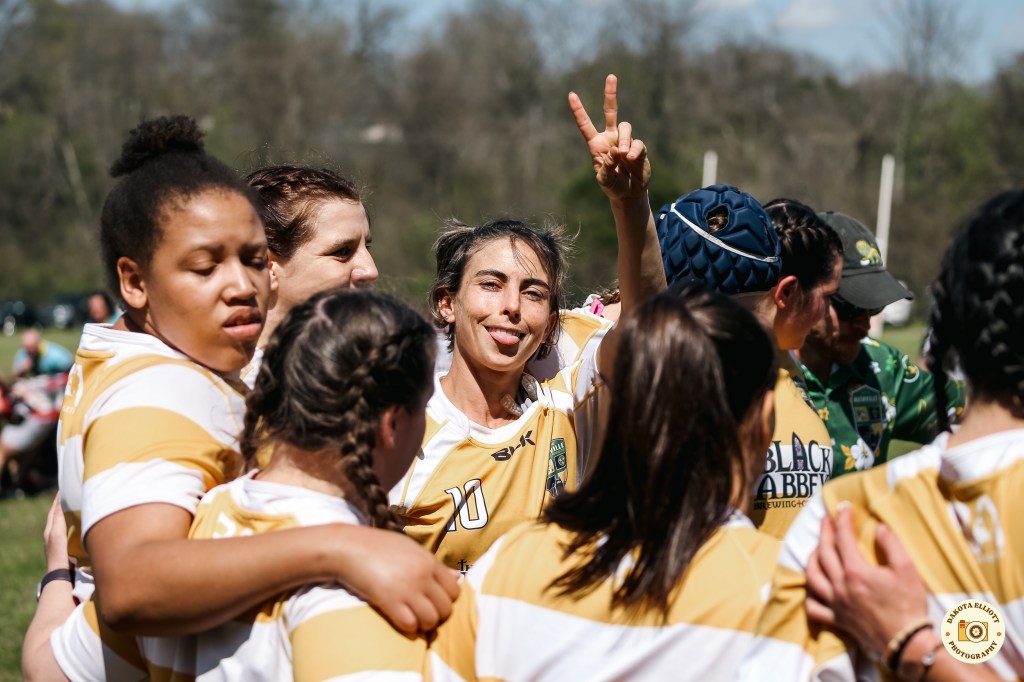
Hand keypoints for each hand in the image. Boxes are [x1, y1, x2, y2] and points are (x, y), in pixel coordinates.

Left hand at [43, 493, 70, 571]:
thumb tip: (59, 502)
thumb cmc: (58, 551)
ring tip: (77, 506)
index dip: (58, 500)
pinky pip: (68, 529)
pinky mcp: (65, 544)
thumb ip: (58, 518)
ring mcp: (59, 539)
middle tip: (72, 495)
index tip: (64, 489)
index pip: (53, 510)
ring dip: (68, 513)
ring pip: (63, 522)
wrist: (60, 570)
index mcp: (49, 529)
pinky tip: (80, 523)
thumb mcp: (57, 532)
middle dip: (63, 505)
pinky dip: (72, 522)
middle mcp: (53, 533)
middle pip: (57, 515)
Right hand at [337, 526, 459, 634]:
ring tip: (412, 618)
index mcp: (429, 561)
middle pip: (446, 608)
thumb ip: (433, 563)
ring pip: (431, 620)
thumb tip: (458, 576)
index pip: (454, 589)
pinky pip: (410, 625)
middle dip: (437, 615)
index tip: (433, 601)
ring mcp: (407, 588)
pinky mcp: (389, 601)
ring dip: (423, 624)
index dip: (446, 599)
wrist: (347, 548)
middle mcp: (422, 575)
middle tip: (423, 613)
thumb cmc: (377, 546)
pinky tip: (399, 620)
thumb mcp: (409, 548)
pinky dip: (408, 628)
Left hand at [568, 74, 650, 200]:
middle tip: (611, 76)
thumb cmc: (612, 185)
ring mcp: (625, 141)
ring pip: (625, 127)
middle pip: (610, 111)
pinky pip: (638, 143)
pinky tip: (631, 158)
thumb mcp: (604, 180)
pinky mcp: (639, 148)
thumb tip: (616, 150)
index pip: (585, 125)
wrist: (629, 193)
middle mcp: (610, 138)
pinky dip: (635, 150)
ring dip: (625, 139)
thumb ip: (607, 167)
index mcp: (596, 144)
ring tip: (624, 155)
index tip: (571, 95)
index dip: (578, 110)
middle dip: (610, 94)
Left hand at [805, 504, 928, 659]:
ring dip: (811, 558)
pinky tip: (813, 586)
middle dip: (823, 531)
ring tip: (817, 548)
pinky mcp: (836, 620)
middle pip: (823, 552)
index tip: (843, 507)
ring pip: (812, 576)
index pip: (842, 538)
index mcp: (856, 571)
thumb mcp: (907, 569)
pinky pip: (813, 607)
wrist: (907, 642)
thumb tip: (879, 527)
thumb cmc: (909, 605)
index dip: (842, 519)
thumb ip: (891, 544)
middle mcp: (840, 586)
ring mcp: (836, 604)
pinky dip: (809, 594)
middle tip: (826, 519)